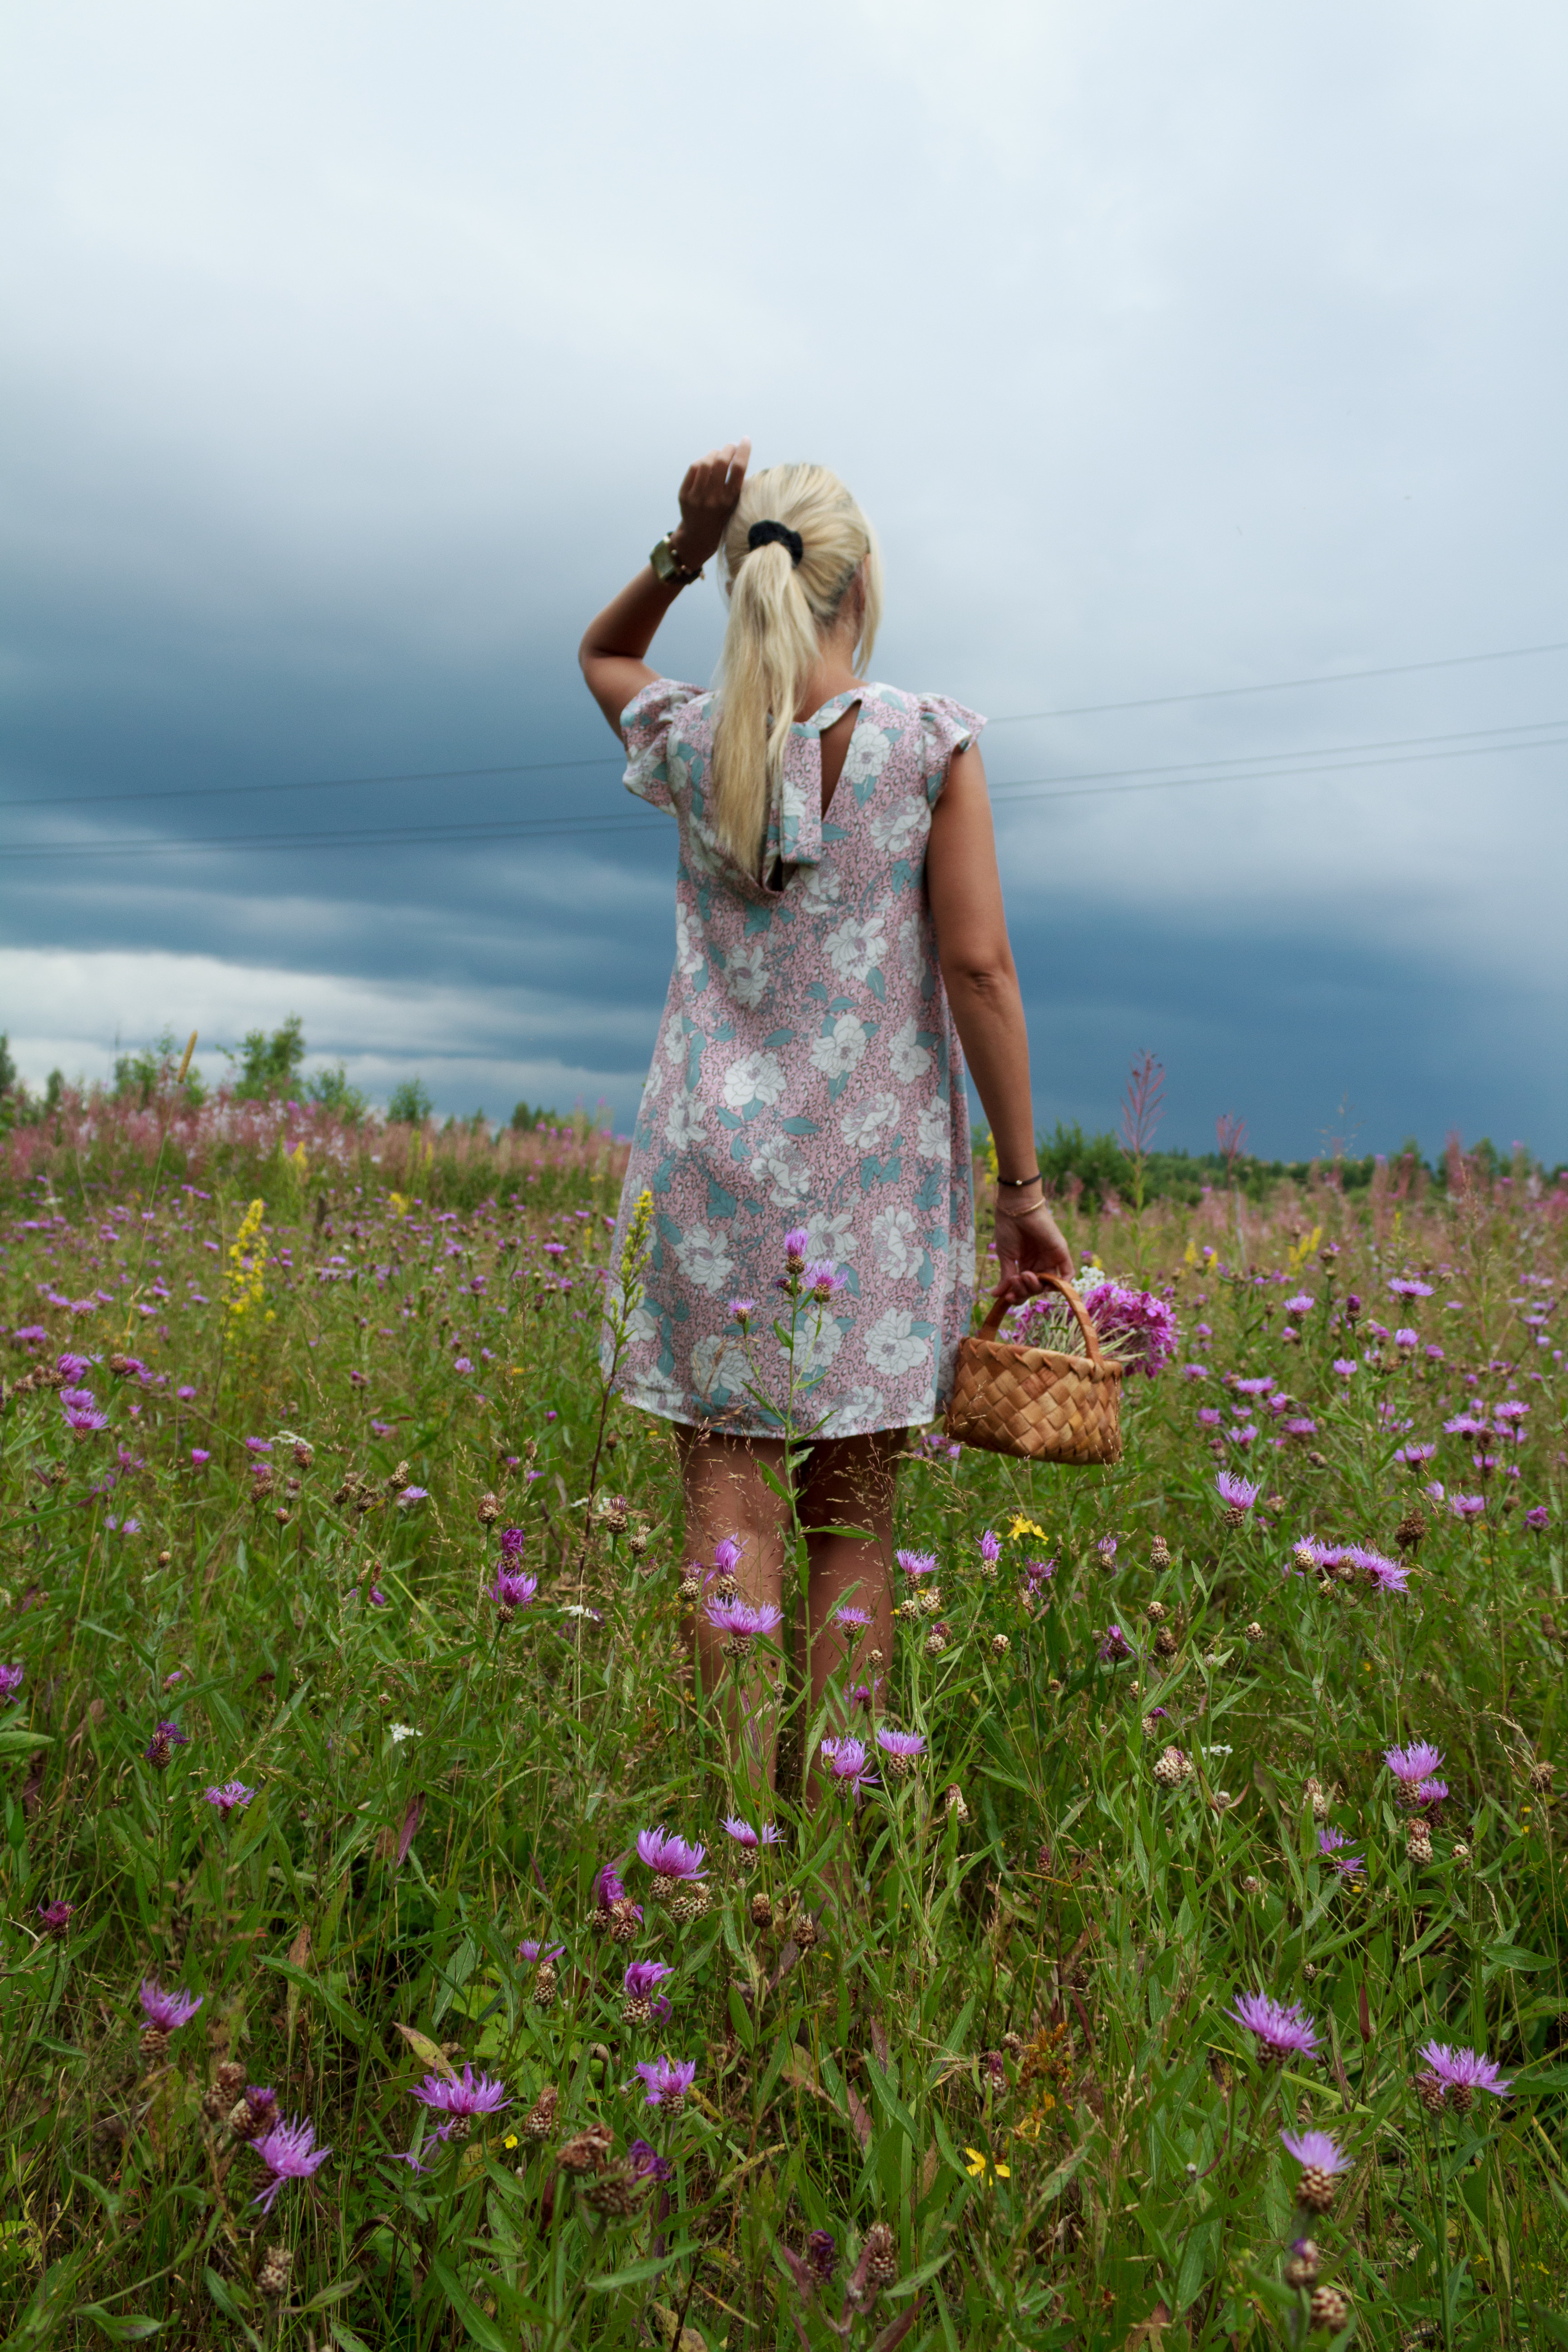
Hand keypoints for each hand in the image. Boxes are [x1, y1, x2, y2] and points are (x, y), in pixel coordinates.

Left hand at [672, 439, 751, 568]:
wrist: (699, 536)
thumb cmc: (721, 516)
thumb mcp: (734, 503)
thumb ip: (736, 483)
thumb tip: (737, 454)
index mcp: (730, 500)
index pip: (738, 469)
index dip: (743, 450)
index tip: (745, 440)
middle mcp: (713, 498)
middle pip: (721, 462)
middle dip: (728, 449)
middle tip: (731, 446)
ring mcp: (696, 496)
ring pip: (705, 462)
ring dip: (714, 454)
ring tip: (718, 455)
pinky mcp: (684, 494)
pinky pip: (693, 469)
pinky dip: (701, 462)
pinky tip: (706, 464)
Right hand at [992, 1199, 1073, 1305]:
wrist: (1016, 1209)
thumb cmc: (1008, 1229)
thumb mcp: (1005, 1256)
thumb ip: (1006, 1277)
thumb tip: (996, 1296)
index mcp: (1026, 1265)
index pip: (1025, 1288)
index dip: (1018, 1296)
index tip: (1007, 1298)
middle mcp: (1039, 1263)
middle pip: (1036, 1289)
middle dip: (1025, 1290)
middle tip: (1016, 1279)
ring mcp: (1051, 1259)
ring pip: (1049, 1285)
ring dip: (1037, 1287)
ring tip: (1025, 1274)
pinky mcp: (1061, 1253)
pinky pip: (1068, 1274)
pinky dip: (1062, 1284)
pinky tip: (1048, 1285)